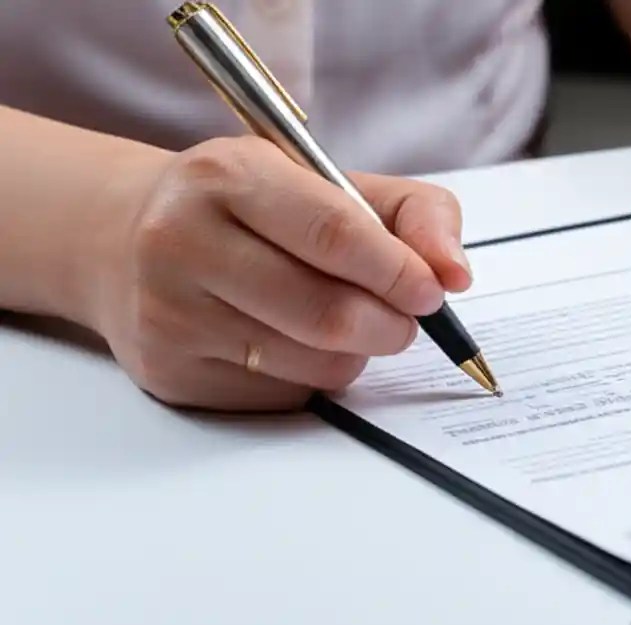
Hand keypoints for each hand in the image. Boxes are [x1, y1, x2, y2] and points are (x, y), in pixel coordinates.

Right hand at [86, 136, 470, 410]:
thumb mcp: (329, 180)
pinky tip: (291, 343)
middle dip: (390, 325)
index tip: (432, 292)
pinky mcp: (171, 372)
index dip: (398, 271)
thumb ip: (414, 213)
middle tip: (404, 320)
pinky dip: (312, 377)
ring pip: (311, 362)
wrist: (128, 239)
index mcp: (227, 175)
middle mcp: (182, 240)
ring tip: (346, 323)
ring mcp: (170, 312)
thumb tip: (454, 273)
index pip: (334, 233)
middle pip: (327, 312)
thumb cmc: (252, 209)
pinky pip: (282, 395)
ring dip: (355, 353)